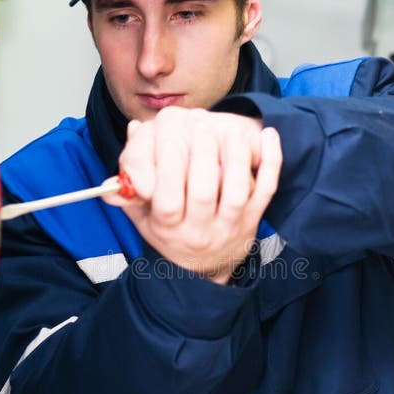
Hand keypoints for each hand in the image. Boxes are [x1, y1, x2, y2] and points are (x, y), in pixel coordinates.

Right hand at [104, 107, 281, 283]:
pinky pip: (266, 190)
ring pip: (235, 191)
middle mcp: (200, 230)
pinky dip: (271, 162)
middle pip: (202, 191)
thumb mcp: (141, 218)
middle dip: (200, 151)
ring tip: (227, 128)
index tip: (167, 130)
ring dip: (234, 156)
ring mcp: (229, 226)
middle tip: (198, 122)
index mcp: (169, 228)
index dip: (167, 162)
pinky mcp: (253, 220)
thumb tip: (123, 153)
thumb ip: (127, 188)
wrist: (202, 271)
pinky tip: (268, 135)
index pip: (167, 197)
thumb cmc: (170, 233)